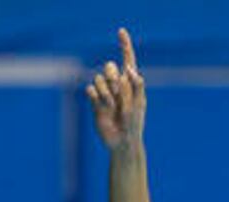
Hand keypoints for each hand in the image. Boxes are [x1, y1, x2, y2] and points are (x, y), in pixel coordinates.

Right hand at [86, 28, 145, 151]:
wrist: (122, 142)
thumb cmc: (134, 125)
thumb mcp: (138, 105)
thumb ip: (135, 86)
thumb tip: (128, 69)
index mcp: (131, 83)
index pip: (127, 60)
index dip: (124, 45)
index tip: (121, 30)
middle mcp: (117, 86)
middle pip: (108, 67)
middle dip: (112, 78)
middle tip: (118, 94)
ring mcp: (105, 93)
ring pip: (98, 79)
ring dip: (106, 92)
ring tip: (111, 106)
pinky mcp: (95, 102)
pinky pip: (90, 89)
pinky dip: (96, 96)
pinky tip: (102, 106)